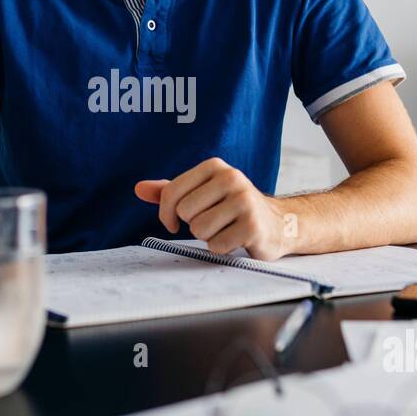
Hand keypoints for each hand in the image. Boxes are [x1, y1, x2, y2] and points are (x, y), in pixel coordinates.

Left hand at [134, 158, 291, 260]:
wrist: (277, 223)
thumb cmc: (232, 208)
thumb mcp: (202, 194)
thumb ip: (170, 192)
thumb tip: (138, 188)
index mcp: (215, 167)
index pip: (172, 193)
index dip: (166, 214)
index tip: (174, 222)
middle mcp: (232, 178)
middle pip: (185, 212)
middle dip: (193, 224)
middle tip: (212, 222)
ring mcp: (244, 201)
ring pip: (200, 229)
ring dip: (208, 237)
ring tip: (225, 229)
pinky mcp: (253, 226)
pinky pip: (217, 245)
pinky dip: (222, 248)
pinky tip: (236, 239)